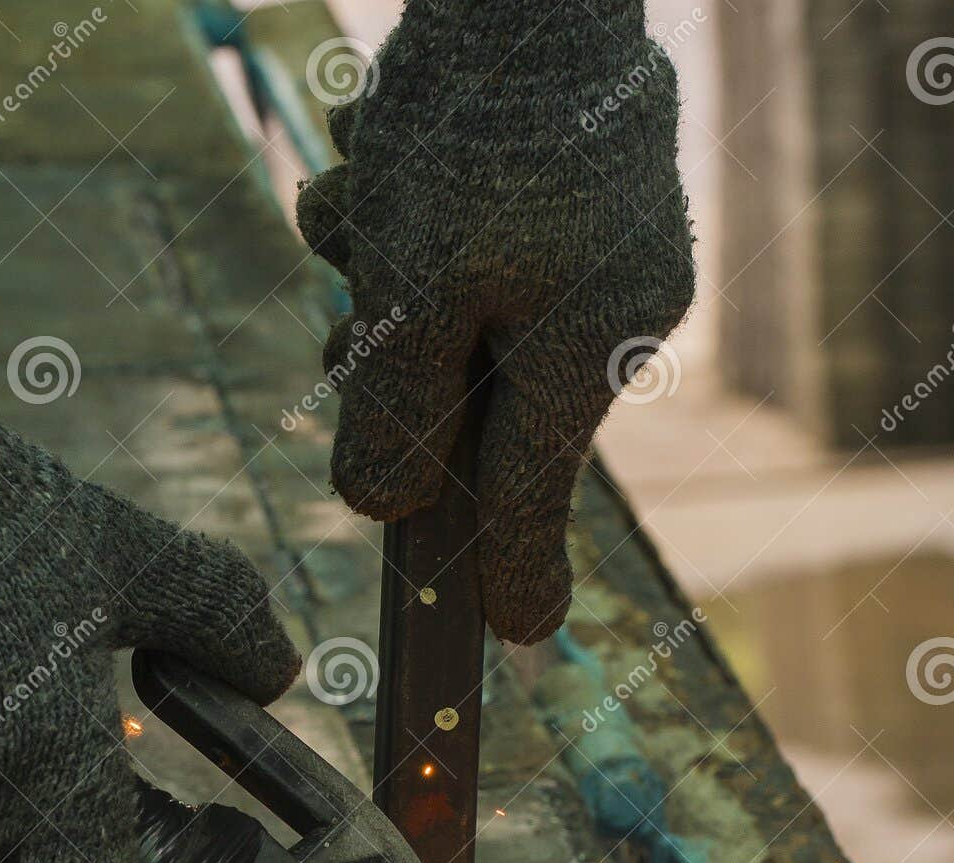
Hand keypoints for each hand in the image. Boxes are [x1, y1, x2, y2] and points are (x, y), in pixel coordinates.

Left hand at [297, 0, 695, 641]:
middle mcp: (606, 316)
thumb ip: (397, 412)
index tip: (517, 638)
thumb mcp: (412, 289)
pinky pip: (469, 264)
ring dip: (383, 289)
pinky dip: (406, 235)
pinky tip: (378, 174)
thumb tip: (386, 512)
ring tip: (362, 207)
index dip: (511, 570)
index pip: (531, 495)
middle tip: (347, 340)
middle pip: (475, 409)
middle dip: (391, 378)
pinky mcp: (563, 212)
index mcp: (584, 351)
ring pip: (457, 330)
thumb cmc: (469, 132)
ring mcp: (594, 261)